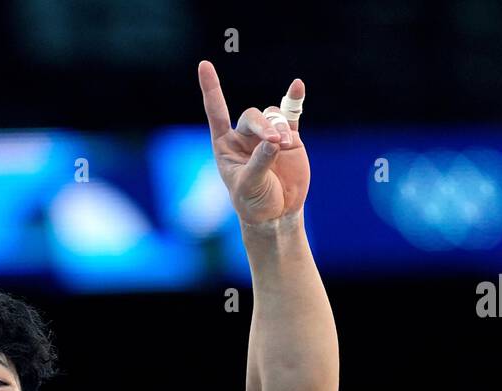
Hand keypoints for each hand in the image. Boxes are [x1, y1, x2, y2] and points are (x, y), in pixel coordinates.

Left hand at [198, 61, 309, 225]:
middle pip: (252, 116)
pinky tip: (297, 86)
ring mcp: (268, 135)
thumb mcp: (249, 186)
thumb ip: (260, 163)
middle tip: (275, 143)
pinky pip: (291, 114)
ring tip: (285, 147)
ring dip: (280, 129)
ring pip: (273, 117)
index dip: (211, 89)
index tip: (204, 65)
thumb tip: (274, 141)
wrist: (277, 213)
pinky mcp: (290, 138)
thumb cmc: (254, 202)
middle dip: (264, 126)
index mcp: (225, 145)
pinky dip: (294, 100)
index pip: (216, 112)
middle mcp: (245, 136)